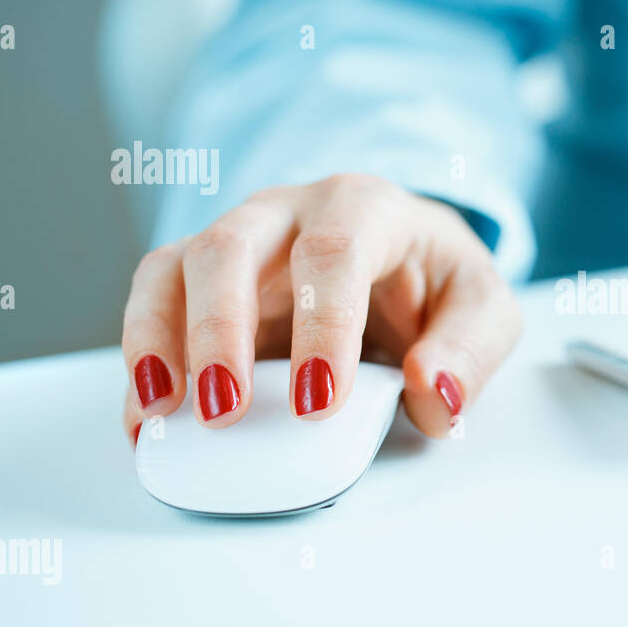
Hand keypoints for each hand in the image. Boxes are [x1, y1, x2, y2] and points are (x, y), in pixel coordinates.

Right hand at [122, 174, 520, 441]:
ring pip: (173, 269)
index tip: (318, 401)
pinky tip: (146, 418)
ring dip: (158, 341)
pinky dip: (143, 363)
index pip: (334, 253)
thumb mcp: (484, 308)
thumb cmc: (437, 281)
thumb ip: (471, 348)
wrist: (405, 263)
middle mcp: (289, 214)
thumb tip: (431, 392)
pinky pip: (154, 307)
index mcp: (365, 208)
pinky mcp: (202, 283)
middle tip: (228, 410)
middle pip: (230, 247)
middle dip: (220, 331)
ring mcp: (238, 243)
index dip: (322, 326)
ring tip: (162, 414)